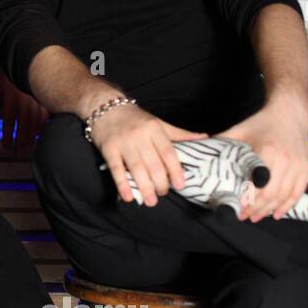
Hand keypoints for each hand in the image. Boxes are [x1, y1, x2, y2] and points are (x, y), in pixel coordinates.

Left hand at [0, 69, 47, 159]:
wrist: (26, 54)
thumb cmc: (7, 69)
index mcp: (11, 99)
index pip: (9, 123)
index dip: (8, 137)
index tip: (7, 147)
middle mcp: (25, 101)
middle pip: (23, 127)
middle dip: (20, 142)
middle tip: (18, 153)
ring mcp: (37, 100)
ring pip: (36, 123)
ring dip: (32, 137)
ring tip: (29, 148)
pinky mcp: (45, 97)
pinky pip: (46, 115)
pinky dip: (44, 125)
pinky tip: (42, 133)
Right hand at [89, 103, 207, 206]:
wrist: (103, 106)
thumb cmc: (134, 118)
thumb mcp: (158, 123)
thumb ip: (179, 134)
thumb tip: (204, 138)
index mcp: (154, 128)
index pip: (168, 152)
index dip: (175, 170)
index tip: (180, 185)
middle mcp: (140, 135)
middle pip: (153, 163)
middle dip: (160, 183)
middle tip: (163, 193)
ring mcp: (123, 142)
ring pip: (137, 168)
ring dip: (145, 187)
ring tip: (151, 201)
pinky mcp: (108, 148)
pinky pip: (116, 169)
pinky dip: (122, 184)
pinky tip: (129, 196)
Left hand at [219, 96, 307, 221]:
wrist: (289, 112)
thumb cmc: (262, 122)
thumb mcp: (240, 131)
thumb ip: (222, 142)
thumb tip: (200, 151)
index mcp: (268, 152)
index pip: (258, 185)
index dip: (248, 201)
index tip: (237, 210)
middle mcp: (286, 161)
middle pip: (271, 194)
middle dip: (257, 209)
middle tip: (244, 217)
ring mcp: (299, 165)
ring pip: (284, 196)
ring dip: (270, 210)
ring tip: (256, 217)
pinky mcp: (306, 168)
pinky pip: (298, 192)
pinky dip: (287, 205)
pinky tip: (277, 213)